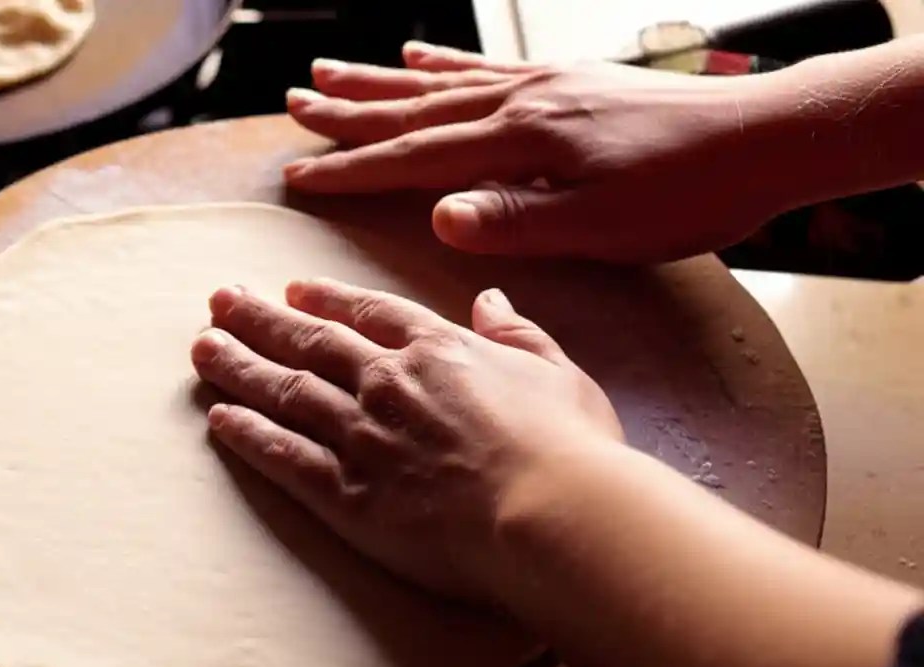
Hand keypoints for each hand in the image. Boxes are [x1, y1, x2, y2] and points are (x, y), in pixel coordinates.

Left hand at [190, 279, 621, 600]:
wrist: (552, 514)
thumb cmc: (570, 449)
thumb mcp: (557, 372)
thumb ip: (517, 332)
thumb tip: (491, 297)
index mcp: (439, 350)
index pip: (369, 313)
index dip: (326, 300)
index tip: (294, 290)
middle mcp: (388, 383)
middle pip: (310, 342)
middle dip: (260, 319)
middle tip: (218, 300)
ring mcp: (362, 436)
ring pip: (285, 391)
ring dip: (239, 366)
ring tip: (201, 347)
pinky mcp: (346, 494)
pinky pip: (284, 457)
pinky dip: (248, 435)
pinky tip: (218, 419)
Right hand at [284, 42, 794, 261]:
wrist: (757, 139)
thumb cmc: (681, 194)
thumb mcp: (599, 227)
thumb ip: (515, 221)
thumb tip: (439, 217)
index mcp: (519, 144)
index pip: (415, 160)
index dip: (352, 171)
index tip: (299, 175)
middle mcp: (519, 104)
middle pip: (413, 111)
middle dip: (348, 113)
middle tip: (293, 105)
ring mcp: (540, 85)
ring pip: (439, 84)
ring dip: (379, 82)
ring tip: (329, 73)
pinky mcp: (564, 80)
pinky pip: (485, 68)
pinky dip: (443, 63)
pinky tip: (417, 55)